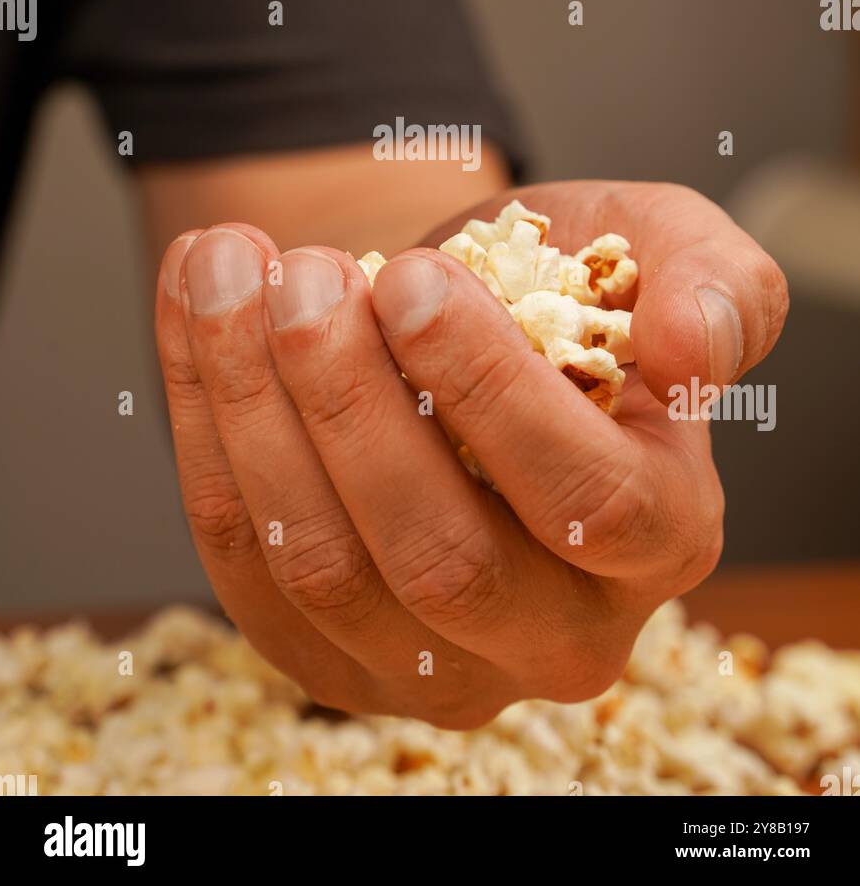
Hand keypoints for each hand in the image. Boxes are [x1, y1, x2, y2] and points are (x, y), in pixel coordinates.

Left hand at [154, 182, 787, 726]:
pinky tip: (195, 308)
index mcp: (659, 538)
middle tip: (303, 276)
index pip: (587, 498)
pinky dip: (201, 420)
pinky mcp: (320, 648)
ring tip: (227, 270)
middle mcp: (553, 632)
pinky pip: (242, 553)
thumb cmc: (569, 288)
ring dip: (252, 405)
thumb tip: (688, 346)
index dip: (492, 392)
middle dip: (351, 403)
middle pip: (440, 556)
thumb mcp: (666, 252)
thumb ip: (718, 287)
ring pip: (323, 564)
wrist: (460, 329)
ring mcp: (428, 660)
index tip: (414, 278)